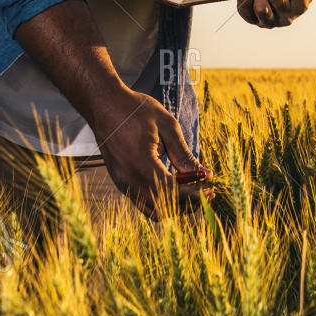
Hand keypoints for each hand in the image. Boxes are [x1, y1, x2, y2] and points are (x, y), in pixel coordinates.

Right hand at [87, 88, 211, 215]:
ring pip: (153, 210)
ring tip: (193, 190)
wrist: (104, 106)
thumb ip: (184, 153)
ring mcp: (122, 183)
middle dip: (187, 204)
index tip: (210, 189)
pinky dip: (162, 200)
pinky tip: (176, 185)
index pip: (171, 192)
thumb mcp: (167, 126)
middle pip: (163, 208)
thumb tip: (204, 174)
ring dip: (175, 205)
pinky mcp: (121, 183)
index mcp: (141, 163)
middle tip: (206, 192)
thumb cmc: (136, 110)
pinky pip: (144, 201)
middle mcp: (128, 179)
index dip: (193, 195)